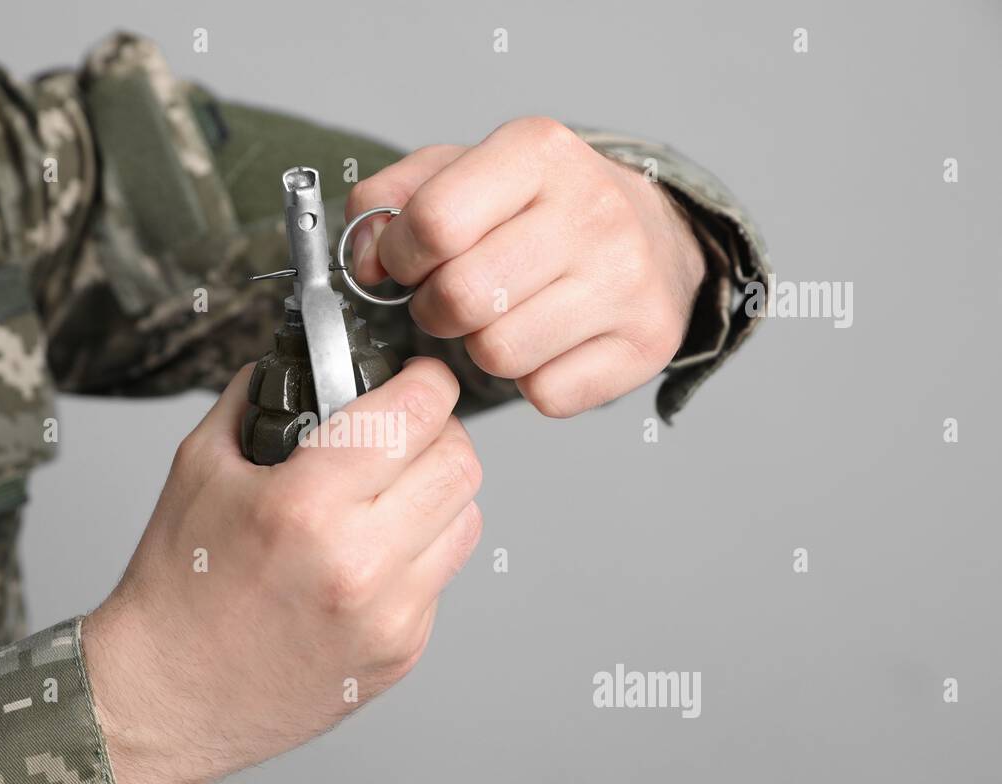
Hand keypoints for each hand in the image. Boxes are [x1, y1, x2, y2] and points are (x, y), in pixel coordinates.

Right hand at [82, 359, 482, 783]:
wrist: (167, 696)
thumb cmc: (176, 587)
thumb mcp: (199, 467)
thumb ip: (257, 397)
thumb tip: (305, 360)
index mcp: (306, 506)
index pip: (416, 413)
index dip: (425, 381)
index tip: (417, 378)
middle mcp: (360, 563)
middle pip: (460, 463)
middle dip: (438, 433)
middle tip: (403, 432)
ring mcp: (390, 615)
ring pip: (467, 519)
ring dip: (436, 493)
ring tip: (388, 495)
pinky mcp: (402, 652)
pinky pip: (441, 576)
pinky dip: (418, 551)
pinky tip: (369, 555)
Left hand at [347, 117, 705, 417]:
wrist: (656, 234)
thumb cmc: (541, 207)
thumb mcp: (463, 172)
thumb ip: (391, 200)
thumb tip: (366, 259)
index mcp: (539, 151)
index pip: (434, 222)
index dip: (400, 257)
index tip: (409, 263)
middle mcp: (593, 210)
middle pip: (461, 297)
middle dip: (437, 310)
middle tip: (454, 299)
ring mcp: (627, 279)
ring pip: (499, 354)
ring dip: (483, 348)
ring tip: (504, 317)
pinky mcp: (647, 341)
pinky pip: (546, 394)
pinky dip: (533, 380)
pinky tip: (548, 343)